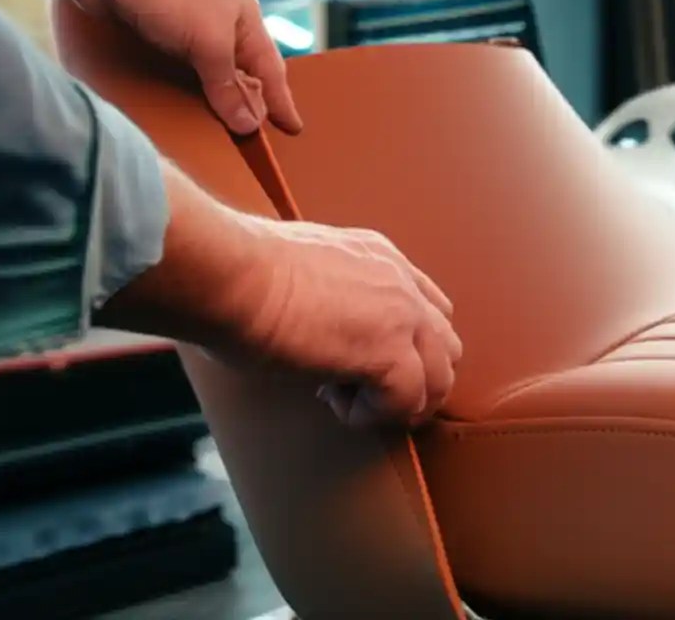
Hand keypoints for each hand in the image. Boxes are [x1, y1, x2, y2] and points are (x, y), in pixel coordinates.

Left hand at [72, 0, 301, 136]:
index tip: (293, 128)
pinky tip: (183, 107)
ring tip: (222, 130)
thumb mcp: (208, 43)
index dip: (281, 101)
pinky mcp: (154, 31)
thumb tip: (250, 123)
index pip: (270, 69)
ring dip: (213, 100)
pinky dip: (184, 90)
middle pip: (242, 71)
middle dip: (250, 102)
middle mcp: (219, 22)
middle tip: (257, 136)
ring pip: (208, 72)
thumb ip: (229, 86)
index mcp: (244, 18)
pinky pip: (179, 70)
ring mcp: (186, 25)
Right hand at [95, 162, 461, 428]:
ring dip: (398, 402)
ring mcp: (402, 316)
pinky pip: (408, 402)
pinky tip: (336, 404)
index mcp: (380, 258)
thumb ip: (327, 294)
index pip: (428, 308)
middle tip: (356, 387)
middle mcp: (401, 282)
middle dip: (411, 378)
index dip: (403, 346)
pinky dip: (374, 416)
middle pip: (446, 348)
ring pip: (439, 380)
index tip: (353, 360)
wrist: (229, 274)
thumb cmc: (239, 275)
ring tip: (348, 401)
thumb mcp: (300, 273)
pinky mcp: (390, 352)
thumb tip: (315, 327)